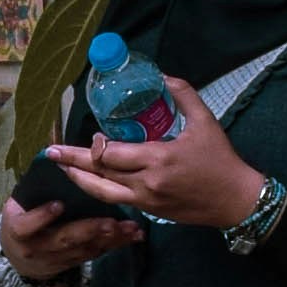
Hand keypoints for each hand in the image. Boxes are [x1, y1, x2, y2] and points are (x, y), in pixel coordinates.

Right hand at [1, 199, 138, 277]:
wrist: (20, 258)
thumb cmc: (21, 220)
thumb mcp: (17, 206)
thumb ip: (34, 191)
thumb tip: (56, 156)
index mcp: (18, 229)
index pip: (26, 225)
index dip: (41, 217)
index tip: (59, 205)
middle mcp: (37, 247)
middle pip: (64, 239)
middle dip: (89, 230)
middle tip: (111, 222)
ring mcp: (56, 258)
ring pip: (85, 249)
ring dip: (110, 238)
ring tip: (131, 228)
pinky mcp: (73, 262)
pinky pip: (95, 253)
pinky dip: (115, 244)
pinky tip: (132, 236)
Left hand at [46, 85, 270, 231]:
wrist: (236, 201)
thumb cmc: (221, 160)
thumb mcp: (205, 122)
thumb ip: (184, 94)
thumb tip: (163, 75)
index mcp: (157, 159)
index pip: (112, 154)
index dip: (96, 146)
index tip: (91, 135)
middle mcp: (146, 183)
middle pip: (100, 174)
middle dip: (73, 162)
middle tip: (51, 153)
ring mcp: (146, 201)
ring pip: (103, 192)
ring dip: (79, 180)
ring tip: (61, 168)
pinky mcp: (150, 211)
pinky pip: (117, 200)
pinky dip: (99, 190)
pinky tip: (89, 181)